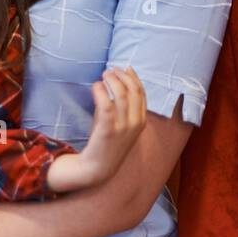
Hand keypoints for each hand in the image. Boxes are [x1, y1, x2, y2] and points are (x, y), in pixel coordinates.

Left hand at [48, 67, 146, 190]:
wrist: (97, 168)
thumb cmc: (106, 143)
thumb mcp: (120, 123)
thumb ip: (122, 105)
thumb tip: (120, 79)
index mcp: (141, 121)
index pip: (141, 93)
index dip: (133, 77)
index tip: (124, 68)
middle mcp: (136, 123)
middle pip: (134, 90)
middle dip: (123, 76)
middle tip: (110, 70)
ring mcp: (123, 127)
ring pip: (122, 94)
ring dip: (112, 80)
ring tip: (103, 75)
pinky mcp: (108, 130)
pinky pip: (107, 103)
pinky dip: (101, 91)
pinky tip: (95, 87)